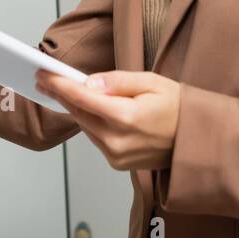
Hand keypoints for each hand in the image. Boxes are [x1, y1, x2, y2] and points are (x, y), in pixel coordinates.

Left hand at [35, 69, 180, 170]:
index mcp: (126, 117)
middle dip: (61, 95)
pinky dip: (90, 123)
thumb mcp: (151, 82)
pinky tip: (90, 110)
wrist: (195, 141)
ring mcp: (116, 155)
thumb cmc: (178, 108)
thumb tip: (89, 82)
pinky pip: (95, 138)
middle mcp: (117, 141)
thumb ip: (117, 81)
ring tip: (64, 90)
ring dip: (75, 108)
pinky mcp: (117, 163)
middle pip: (78, 113)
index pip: (82, 98)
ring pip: (85, 126)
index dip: (59, 85)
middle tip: (45, 79)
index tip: (43, 74)